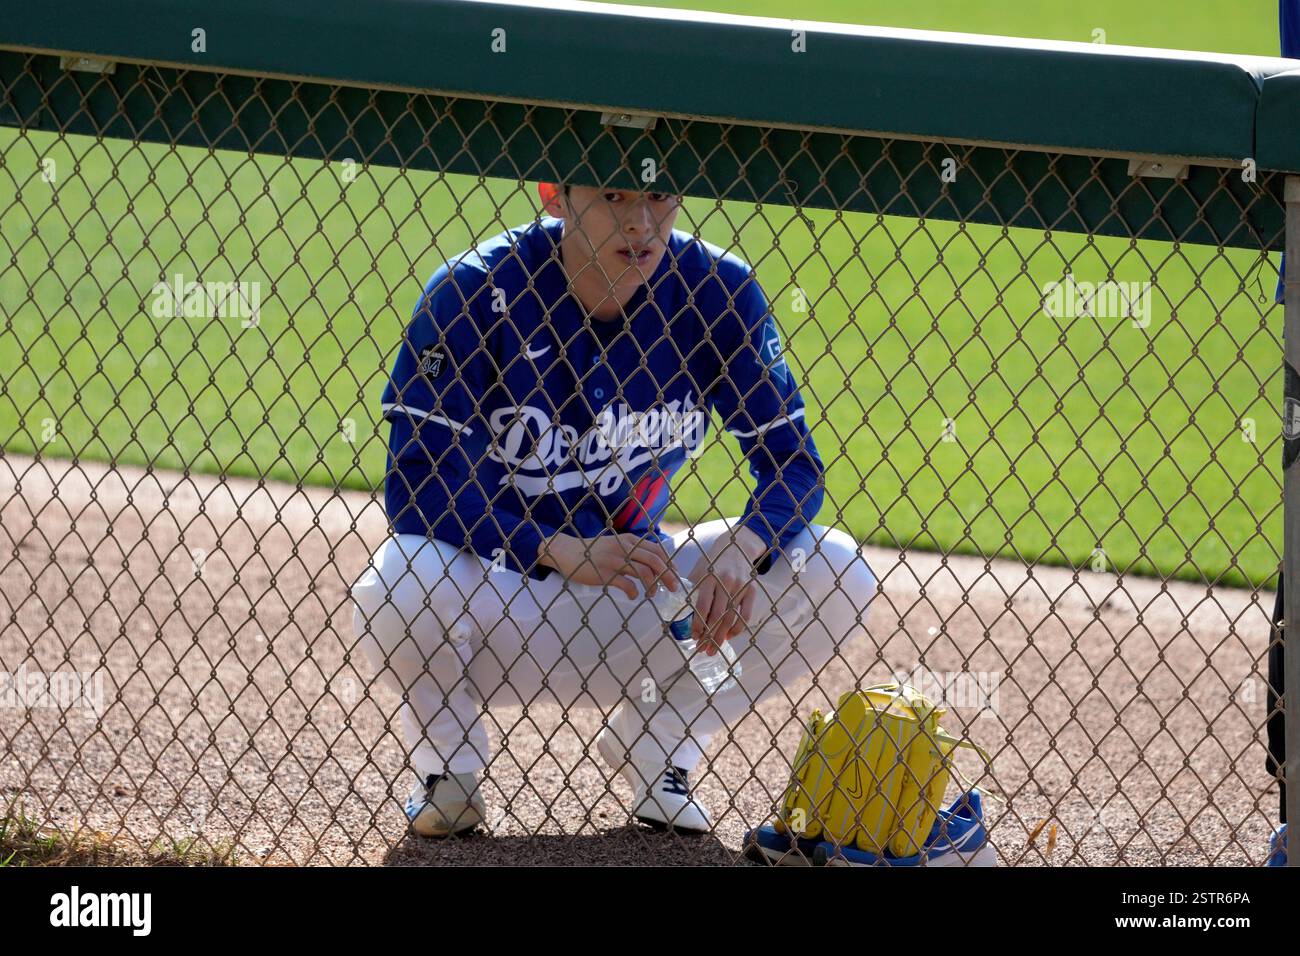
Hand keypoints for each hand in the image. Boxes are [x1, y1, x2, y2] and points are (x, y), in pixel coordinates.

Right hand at [538, 531, 681, 600]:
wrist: (566, 552)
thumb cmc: (592, 551)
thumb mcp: (614, 543)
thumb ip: (631, 549)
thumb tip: (651, 563)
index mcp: (628, 540)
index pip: (657, 550)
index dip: (669, 563)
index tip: (675, 574)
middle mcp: (624, 547)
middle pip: (655, 562)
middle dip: (668, 576)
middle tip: (673, 588)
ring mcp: (615, 560)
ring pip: (644, 573)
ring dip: (652, 586)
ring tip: (651, 594)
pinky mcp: (605, 573)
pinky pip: (627, 585)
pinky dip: (634, 593)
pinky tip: (633, 596)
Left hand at [689, 526, 766, 655]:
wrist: (737, 546)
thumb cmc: (713, 562)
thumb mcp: (699, 570)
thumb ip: (690, 589)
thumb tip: (677, 612)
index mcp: (709, 577)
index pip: (702, 606)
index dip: (698, 624)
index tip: (693, 637)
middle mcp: (726, 582)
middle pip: (717, 616)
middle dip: (709, 636)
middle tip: (702, 650)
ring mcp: (740, 587)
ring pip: (731, 619)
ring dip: (721, 637)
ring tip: (713, 649)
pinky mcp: (752, 590)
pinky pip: (745, 615)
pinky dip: (737, 629)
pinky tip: (728, 637)